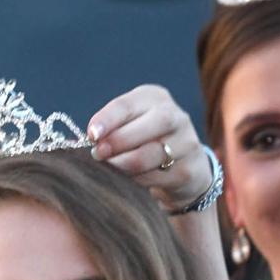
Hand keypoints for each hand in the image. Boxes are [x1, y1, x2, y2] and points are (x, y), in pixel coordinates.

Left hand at [87, 84, 211, 211]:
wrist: (185, 166)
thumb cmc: (146, 141)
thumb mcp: (131, 125)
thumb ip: (113, 128)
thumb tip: (90, 140)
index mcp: (155, 99)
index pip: (127, 105)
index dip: (107, 120)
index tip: (91, 135)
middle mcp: (175, 117)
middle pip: (146, 127)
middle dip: (117, 142)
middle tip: (98, 154)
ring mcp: (186, 143)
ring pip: (150, 156)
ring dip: (124, 165)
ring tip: (110, 169)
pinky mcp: (190, 170)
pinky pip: (157, 177)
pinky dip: (138, 181)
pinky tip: (129, 180)